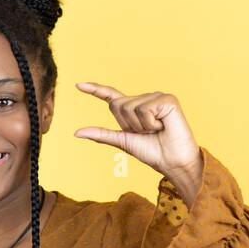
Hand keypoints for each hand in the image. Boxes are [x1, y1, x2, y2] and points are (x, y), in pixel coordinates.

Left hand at [74, 82, 203, 201]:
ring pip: (130, 107)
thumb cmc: (152, 152)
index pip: (111, 97)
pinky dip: (150, 123)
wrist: (172, 162)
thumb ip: (101, 134)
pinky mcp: (167, 99)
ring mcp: (156, 97)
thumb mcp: (123, 141)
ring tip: (156, 130)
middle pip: (118, 105)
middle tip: (146, 133)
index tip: (78, 85)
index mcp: (134, 108)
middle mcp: (145, 99)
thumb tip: (76, 133)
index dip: (95, 90)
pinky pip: (145, 109)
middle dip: (128, 124)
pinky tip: (163, 125)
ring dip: (141, 125)